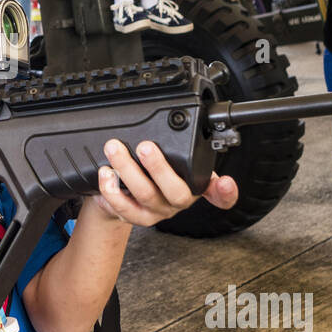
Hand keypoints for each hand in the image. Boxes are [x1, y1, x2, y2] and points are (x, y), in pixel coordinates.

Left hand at [88, 138, 237, 224]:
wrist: (120, 195)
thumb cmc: (148, 170)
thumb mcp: (168, 155)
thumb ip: (175, 142)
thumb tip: (175, 114)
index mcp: (193, 184)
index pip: (218, 194)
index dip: (226, 192)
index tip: (226, 182)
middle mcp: (178, 200)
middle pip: (175, 191)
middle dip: (159, 167)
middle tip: (145, 146)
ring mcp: (157, 211)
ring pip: (146, 196)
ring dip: (128, 171)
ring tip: (114, 149)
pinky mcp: (135, 217)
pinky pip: (124, 208)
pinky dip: (112, 190)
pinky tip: (105, 173)